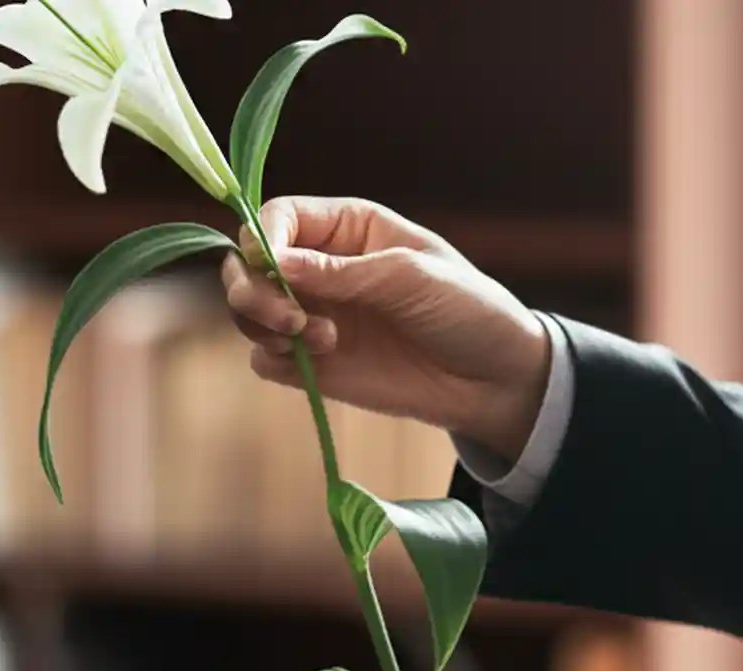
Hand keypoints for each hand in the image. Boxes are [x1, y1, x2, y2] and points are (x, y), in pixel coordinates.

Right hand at [221, 196, 549, 460]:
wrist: (494, 380)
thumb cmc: (466, 309)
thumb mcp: (412, 276)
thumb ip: (341, 271)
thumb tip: (273, 262)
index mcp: (347, 227)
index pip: (278, 217)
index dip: (263, 238)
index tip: (274, 268)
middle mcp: (320, 267)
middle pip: (248, 264)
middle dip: (252, 288)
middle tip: (288, 318)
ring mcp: (315, 316)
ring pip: (249, 311)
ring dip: (266, 324)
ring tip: (321, 340)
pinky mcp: (314, 364)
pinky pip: (264, 358)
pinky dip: (275, 357)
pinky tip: (321, 358)